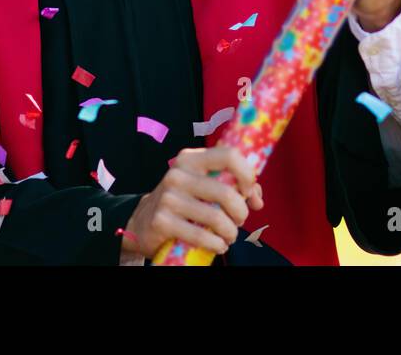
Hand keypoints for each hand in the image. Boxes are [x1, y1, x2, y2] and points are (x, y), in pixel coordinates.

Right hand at [124, 145, 263, 258]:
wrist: (143, 220)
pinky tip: (218, 244)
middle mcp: (178, 174)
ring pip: (216, 217)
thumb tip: (257, 199)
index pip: (229, 155)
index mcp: (191, 159)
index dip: (247, 174)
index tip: (248, 191)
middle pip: (226, 192)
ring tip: (229, 235)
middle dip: (241, 212)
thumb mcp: (204, 185)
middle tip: (239, 221)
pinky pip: (201, 236)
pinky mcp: (162, 221)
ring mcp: (168, 197)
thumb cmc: (184, 201)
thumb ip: (234, 186)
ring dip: (230, 232)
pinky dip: (216, 244)